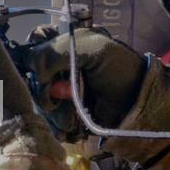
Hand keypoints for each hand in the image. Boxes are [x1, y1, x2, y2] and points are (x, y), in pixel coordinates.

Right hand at [26, 26, 169, 163]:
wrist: (140, 104)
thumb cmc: (121, 69)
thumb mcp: (93, 48)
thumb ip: (56, 52)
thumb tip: (34, 74)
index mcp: (63, 43)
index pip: (31, 46)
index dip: (32, 60)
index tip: (43, 74)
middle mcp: (57, 67)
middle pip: (29, 78)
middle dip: (43, 92)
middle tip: (61, 98)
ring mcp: (59, 92)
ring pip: (37, 102)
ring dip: (54, 112)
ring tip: (74, 115)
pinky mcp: (64, 114)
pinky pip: (48, 121)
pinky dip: (59, 126)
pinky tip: (73, 126)